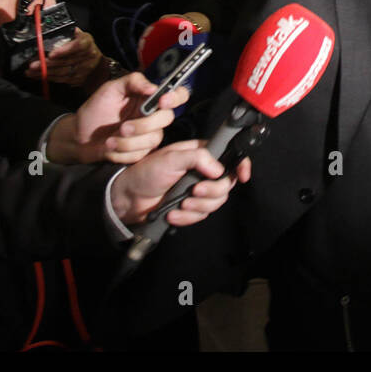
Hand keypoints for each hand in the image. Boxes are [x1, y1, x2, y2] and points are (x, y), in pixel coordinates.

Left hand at [28, 28, 105, 87]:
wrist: (99, 67)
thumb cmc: (87, 48)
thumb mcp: (82, 36)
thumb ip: (69, 32)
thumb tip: (52, 28)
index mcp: (86, 43)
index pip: (77, 46)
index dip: (64, 50)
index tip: (52, 54)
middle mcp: (86, 57)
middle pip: (65, 61)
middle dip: (47, 64)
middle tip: (33, 64)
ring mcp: (81, 70)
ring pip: (61, 72)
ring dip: (44, 72)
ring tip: (31, 71)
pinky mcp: (76, 80)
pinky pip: (60, 79)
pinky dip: (48, 77)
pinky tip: (38, 76)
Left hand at [48, 72, 186, 164]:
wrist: (79, 136)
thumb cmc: (95, 109)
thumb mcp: (110, 89)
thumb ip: (132, 82)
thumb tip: (153, 88)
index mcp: (149, 98)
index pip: (177, 94)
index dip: (176, 97)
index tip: (162, 101)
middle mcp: (154, 116)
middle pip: (167, 119)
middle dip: (144, 125)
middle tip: (122, 127)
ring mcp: (149, 135)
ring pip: (153, 140)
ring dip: (129, 142)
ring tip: (109, 141)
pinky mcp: (142, 152)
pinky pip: (140, 154)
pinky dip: (122, 153)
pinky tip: (110, 148)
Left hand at [110, 141, 251, 226]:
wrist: (128, 197)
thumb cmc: (146, 172)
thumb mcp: (171, 157)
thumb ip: (198, 158)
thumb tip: (218, 170)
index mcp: (201, 154)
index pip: (230, 157)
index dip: (240, 166)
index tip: (242, 175)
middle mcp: (203, 172)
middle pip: (226, 184)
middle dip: (211, 191)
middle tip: (194, 190)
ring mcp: (197, 190)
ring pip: (216, 202)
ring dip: (198, 205)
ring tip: (181, 203)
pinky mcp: (190, 208)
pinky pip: (201, 215)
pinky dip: (187, 217)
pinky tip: (173, 214)